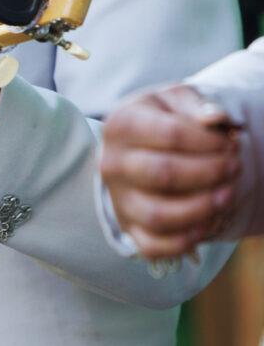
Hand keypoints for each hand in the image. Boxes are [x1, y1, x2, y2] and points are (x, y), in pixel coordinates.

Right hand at [100, 84, 241, 257]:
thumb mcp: (177, 100)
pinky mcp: (128, 227)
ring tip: (227, 195)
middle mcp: (111, 164)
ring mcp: (118, 199)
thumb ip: (198, 105)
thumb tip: (215, 120)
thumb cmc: (162, 119)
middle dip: (210, 172)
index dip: (210, 141)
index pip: (171, 134)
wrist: (138, 148)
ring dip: (202, 207)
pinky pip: (153, 246)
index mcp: (120, 125)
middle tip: (234, 167)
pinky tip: (207, 222)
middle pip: (163, 174)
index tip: (230, 142)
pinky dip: (184, 241)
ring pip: (158, 214)